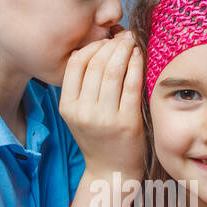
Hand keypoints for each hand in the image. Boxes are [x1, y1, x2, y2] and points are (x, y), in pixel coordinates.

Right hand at [59, 30, 144, 179]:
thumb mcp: (79, 113)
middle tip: (122, 35)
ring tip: (131, 41)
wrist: (112, 171)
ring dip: (124, 50)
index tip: (105, 40)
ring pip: (113, 71)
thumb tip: (94, 48)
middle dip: (111, 44)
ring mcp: (105, 118)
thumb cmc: (98, 136)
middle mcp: (83, 112)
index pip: (75, 64)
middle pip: (95, 64)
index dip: (91, 46)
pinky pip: (132, 84)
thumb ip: (81, 86)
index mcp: (67, 107)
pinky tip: (139, 55)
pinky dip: (136, 65)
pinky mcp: (127, 122)